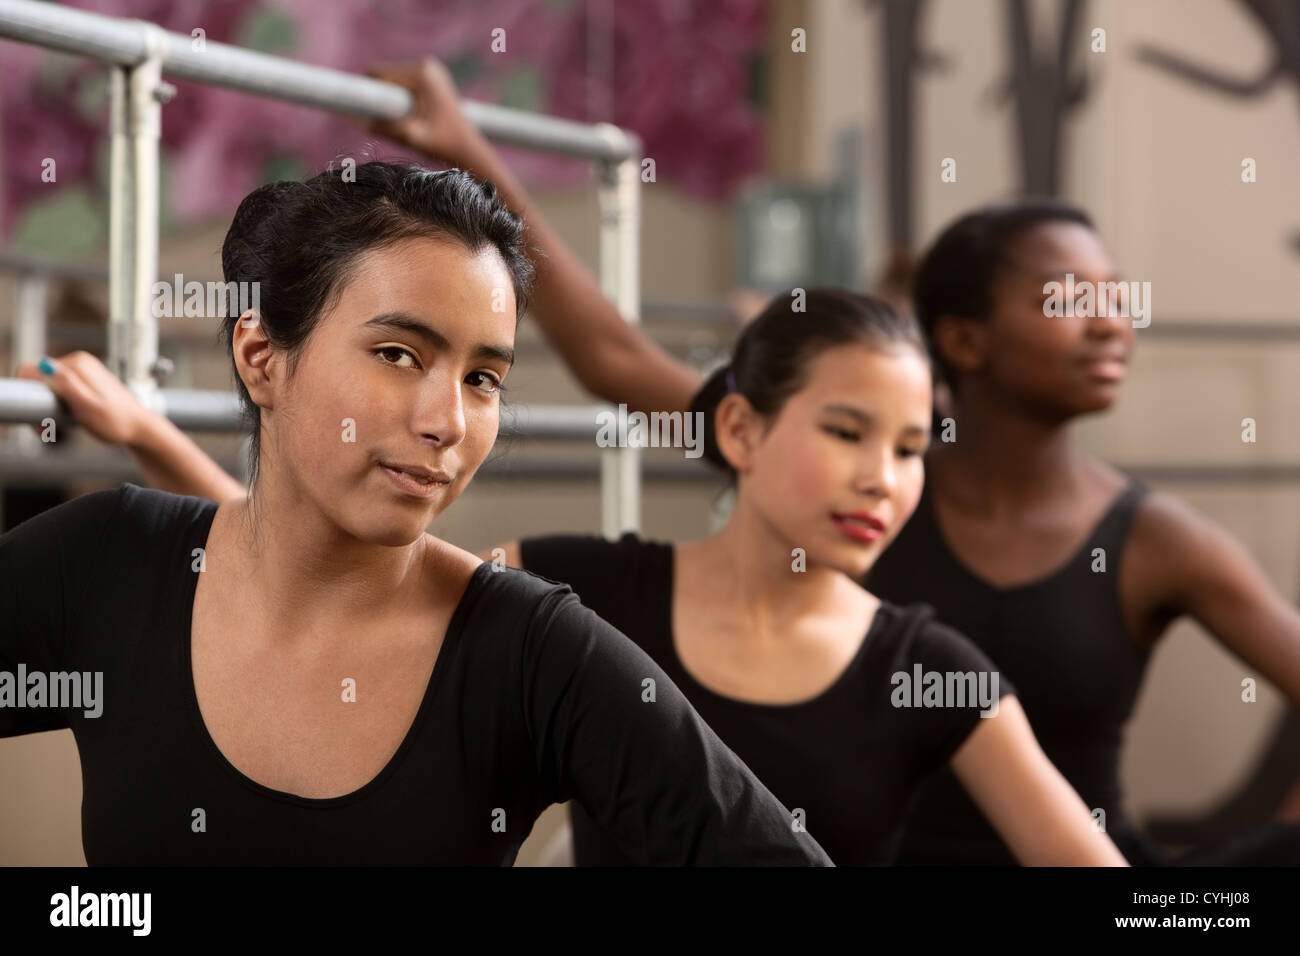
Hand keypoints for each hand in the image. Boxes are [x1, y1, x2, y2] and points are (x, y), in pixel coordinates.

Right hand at [15, 352, 152, 447]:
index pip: (33, 372)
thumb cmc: (116, 421)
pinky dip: (59, 409)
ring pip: (49, 389)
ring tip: (62, 426)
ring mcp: (82, 372)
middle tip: (48, 429)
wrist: (139, 429)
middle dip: (39, 405)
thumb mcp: (88, 405)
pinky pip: (61, 393)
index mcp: (77, 363)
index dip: (31, 395)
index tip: (40, 418)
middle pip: (40, 381)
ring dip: (48, 410)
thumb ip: (67, 385)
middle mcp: (79, 362)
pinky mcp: (84, 383)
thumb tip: (46, 365)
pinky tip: (70, 421)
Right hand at [363, 58, 478, 162]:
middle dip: (380, 97)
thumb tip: (355, 118)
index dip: (367, 91)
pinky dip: (398, 99)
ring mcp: (430, 69)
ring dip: (389, 99)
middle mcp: (426, 64)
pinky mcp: (430, 78)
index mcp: (422, 73)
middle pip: (384, 75)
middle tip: (388, 122)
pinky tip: (409, 116)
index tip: (360, 109)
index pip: (379, 73)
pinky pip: (402, 84)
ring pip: (392, 80)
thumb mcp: (409, 136)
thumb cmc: (443, 144)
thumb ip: (382, 127)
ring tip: (403, 121)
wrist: (467, 148)